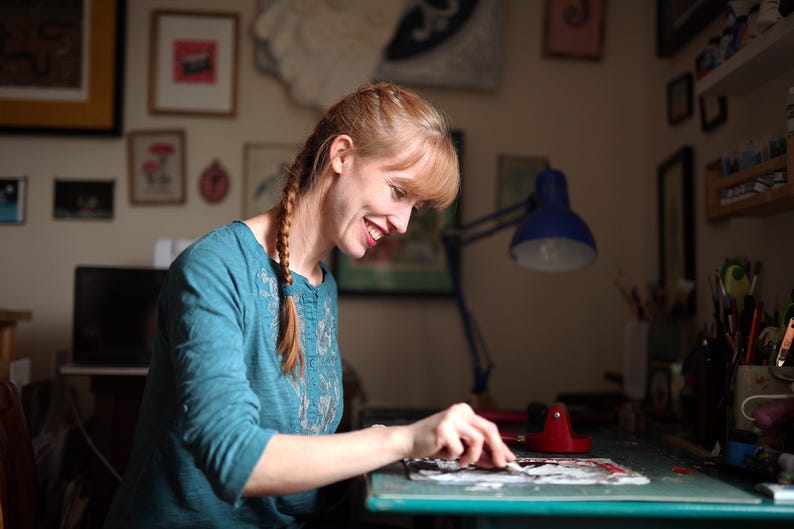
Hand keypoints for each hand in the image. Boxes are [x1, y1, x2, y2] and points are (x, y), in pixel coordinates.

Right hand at [400, 403, 515, 468]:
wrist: (407, 441)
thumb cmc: (432, 443)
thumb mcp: (459, 444)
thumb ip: (477, 450)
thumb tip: (497, 459)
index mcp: (464, 411)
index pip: (489, 427)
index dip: (501, 444)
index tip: (508, 457)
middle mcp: (460, 411)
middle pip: (488, 430)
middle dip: (497, 449)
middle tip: (500, 464)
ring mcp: (452, 418)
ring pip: (477, 441)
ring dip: (471, 456)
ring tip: (460, 460)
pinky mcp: (443, 428)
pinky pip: (459, 449)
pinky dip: (453, 456)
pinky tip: (442, 452)